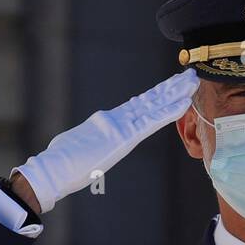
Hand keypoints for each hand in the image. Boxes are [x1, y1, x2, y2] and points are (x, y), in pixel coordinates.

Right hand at [12, 69, 198, 212]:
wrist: (54, 168)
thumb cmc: (62, 164)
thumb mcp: (81, 150)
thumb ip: (91, 145)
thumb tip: (88, 147)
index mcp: (107, 123)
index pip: (137, 107)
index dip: (156, 97)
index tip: (170, 88)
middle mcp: (116, 119)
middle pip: (148, 100)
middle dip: (170, 88)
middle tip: (189, 76)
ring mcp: (120, 125)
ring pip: (153, 105)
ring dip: (174, 93)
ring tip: (191, 82)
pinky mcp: (123, 136)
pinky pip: (151, 122)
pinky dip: (168, 112)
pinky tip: (183, 103)